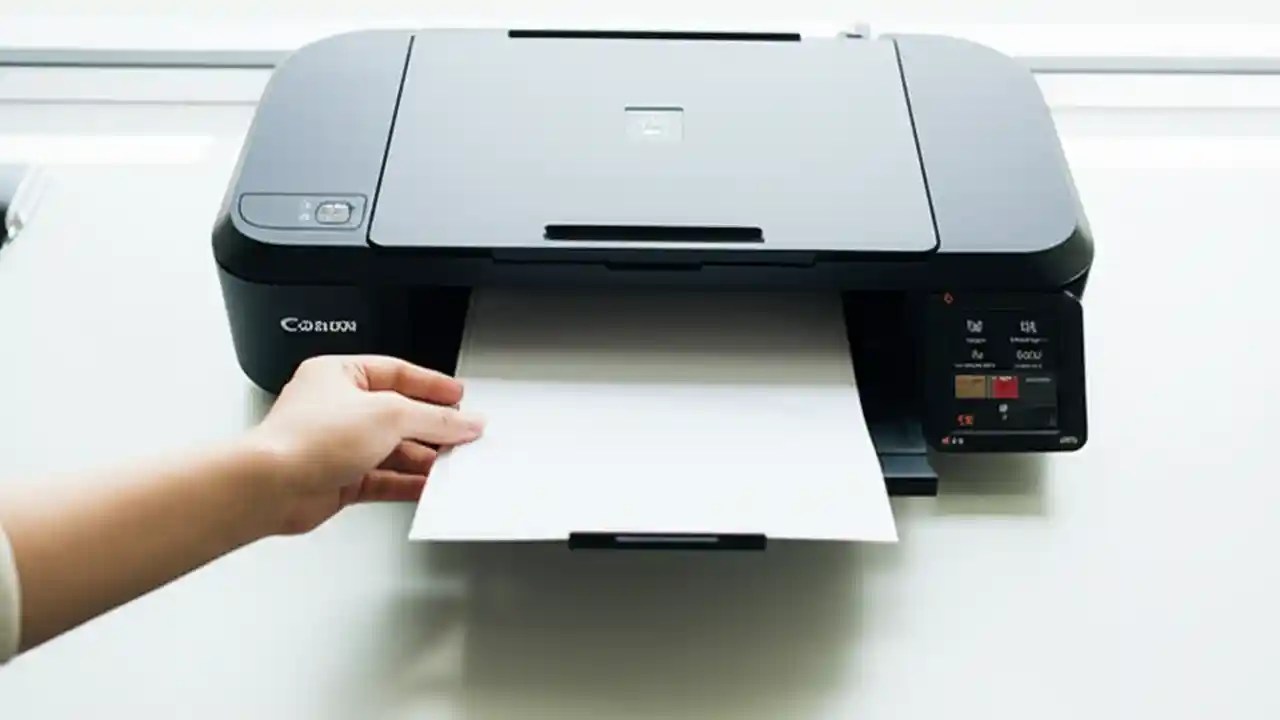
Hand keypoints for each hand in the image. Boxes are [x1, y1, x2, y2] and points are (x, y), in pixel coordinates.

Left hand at [245, 355, 484, 534]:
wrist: (272, 486)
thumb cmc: (306, 438)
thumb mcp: (389, 414)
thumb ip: (434, 418)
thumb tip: (464, 421)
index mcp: (338, 374)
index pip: (396, 372)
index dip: (431, 384)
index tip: (458, 397)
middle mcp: (336, 408)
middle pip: (397, 414)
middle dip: (430, 427)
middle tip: (461, 434)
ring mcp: (336, 445)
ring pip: (391, 449)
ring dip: (421, 458)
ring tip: (449, 463)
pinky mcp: (338, 479)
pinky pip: (382, 478)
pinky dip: (406, 483)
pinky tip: (427, 486)